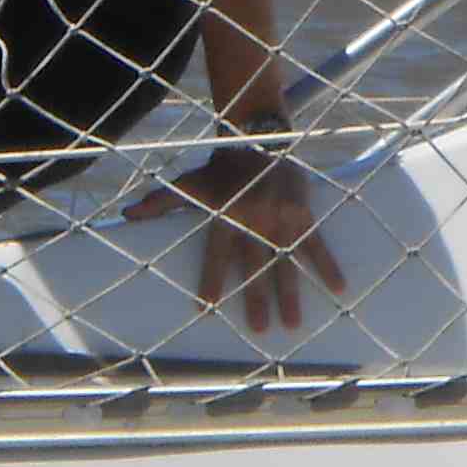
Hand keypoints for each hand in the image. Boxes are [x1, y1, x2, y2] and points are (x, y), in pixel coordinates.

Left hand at [122, 144, 346, 340]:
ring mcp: (282, 218)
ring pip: (286, 262)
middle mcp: (254, 220)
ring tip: (292, 324)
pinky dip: (328, 266)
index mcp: (225, 215)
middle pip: (255, 267)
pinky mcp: (303, 213)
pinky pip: (317, 244)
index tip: (206, 309)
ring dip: (290, 294)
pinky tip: (338, 288)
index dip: (210, 282)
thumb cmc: (220, 168)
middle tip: (259, 329)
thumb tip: (127, 215)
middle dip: (257, 299)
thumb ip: (160, 203)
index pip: (216, 257)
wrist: (258, 137)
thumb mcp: (188, 183)